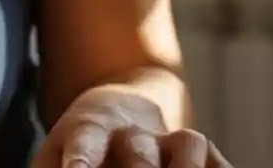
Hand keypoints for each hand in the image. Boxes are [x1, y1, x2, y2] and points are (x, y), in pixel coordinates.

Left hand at [32, 84, 232, 167]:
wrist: (116, 109)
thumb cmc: (77, 147)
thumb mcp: (54, 156)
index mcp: (89, 130)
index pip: (85, 141)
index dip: (81, 158)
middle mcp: (132, 132)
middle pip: (138, 148)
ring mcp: (168, 139)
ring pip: (186, 144)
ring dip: (186, 167)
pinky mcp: (201, 152)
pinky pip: (219, 161)